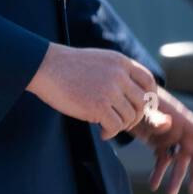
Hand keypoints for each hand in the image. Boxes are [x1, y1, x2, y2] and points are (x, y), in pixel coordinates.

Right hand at [26, 43, 158, 139]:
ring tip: (107, 126)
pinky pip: (115, 127)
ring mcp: (109, 91)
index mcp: (120, 62)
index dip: (149, 98)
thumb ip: (117, 72)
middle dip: (135, 116)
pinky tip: (102, 132)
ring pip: (130, 117)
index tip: (139, 107)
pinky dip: (110, 133)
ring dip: (121, 126)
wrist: (43, 66)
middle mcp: (118, 75)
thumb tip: (135, 93)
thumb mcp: (98, 60)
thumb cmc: (66, 66)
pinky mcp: (98, 106)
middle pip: (142, 103)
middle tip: (121, 121)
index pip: (149, 82)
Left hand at [130, 88, 192, 193]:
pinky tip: (154, 185)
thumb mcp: (148, 108)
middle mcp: (185, 135)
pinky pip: (163, 162)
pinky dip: (158, 174)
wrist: (128, 100)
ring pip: (178, 164)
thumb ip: (157, 117)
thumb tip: (168, 124)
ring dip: (174, 180)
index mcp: (189, 125)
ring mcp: (173, 141)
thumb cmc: (142, 102)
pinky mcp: (161, 146)